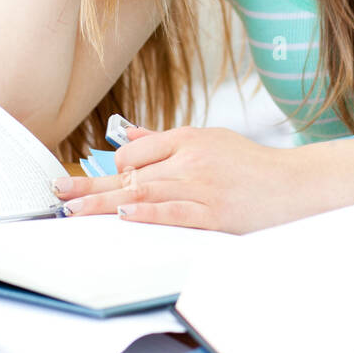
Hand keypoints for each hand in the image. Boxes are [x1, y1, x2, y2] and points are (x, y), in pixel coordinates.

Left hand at [51, 126, 308, 234]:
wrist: (293, 186)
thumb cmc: (251, 166)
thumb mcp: (211, 141)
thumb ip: (167, 142)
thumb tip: (129, 136)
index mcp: (189, 138)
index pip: (136, 150)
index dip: (112, 169)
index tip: (89, 182)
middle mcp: (191, 159)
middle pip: (130, 173)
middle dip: (90, 184)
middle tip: (59, 193)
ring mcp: (202, 187)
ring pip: (143, 193)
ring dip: (104, 204)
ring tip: (74, 210)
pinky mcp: (213, 214)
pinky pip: (173, 213)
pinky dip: (145, 214)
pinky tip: (122, 216)